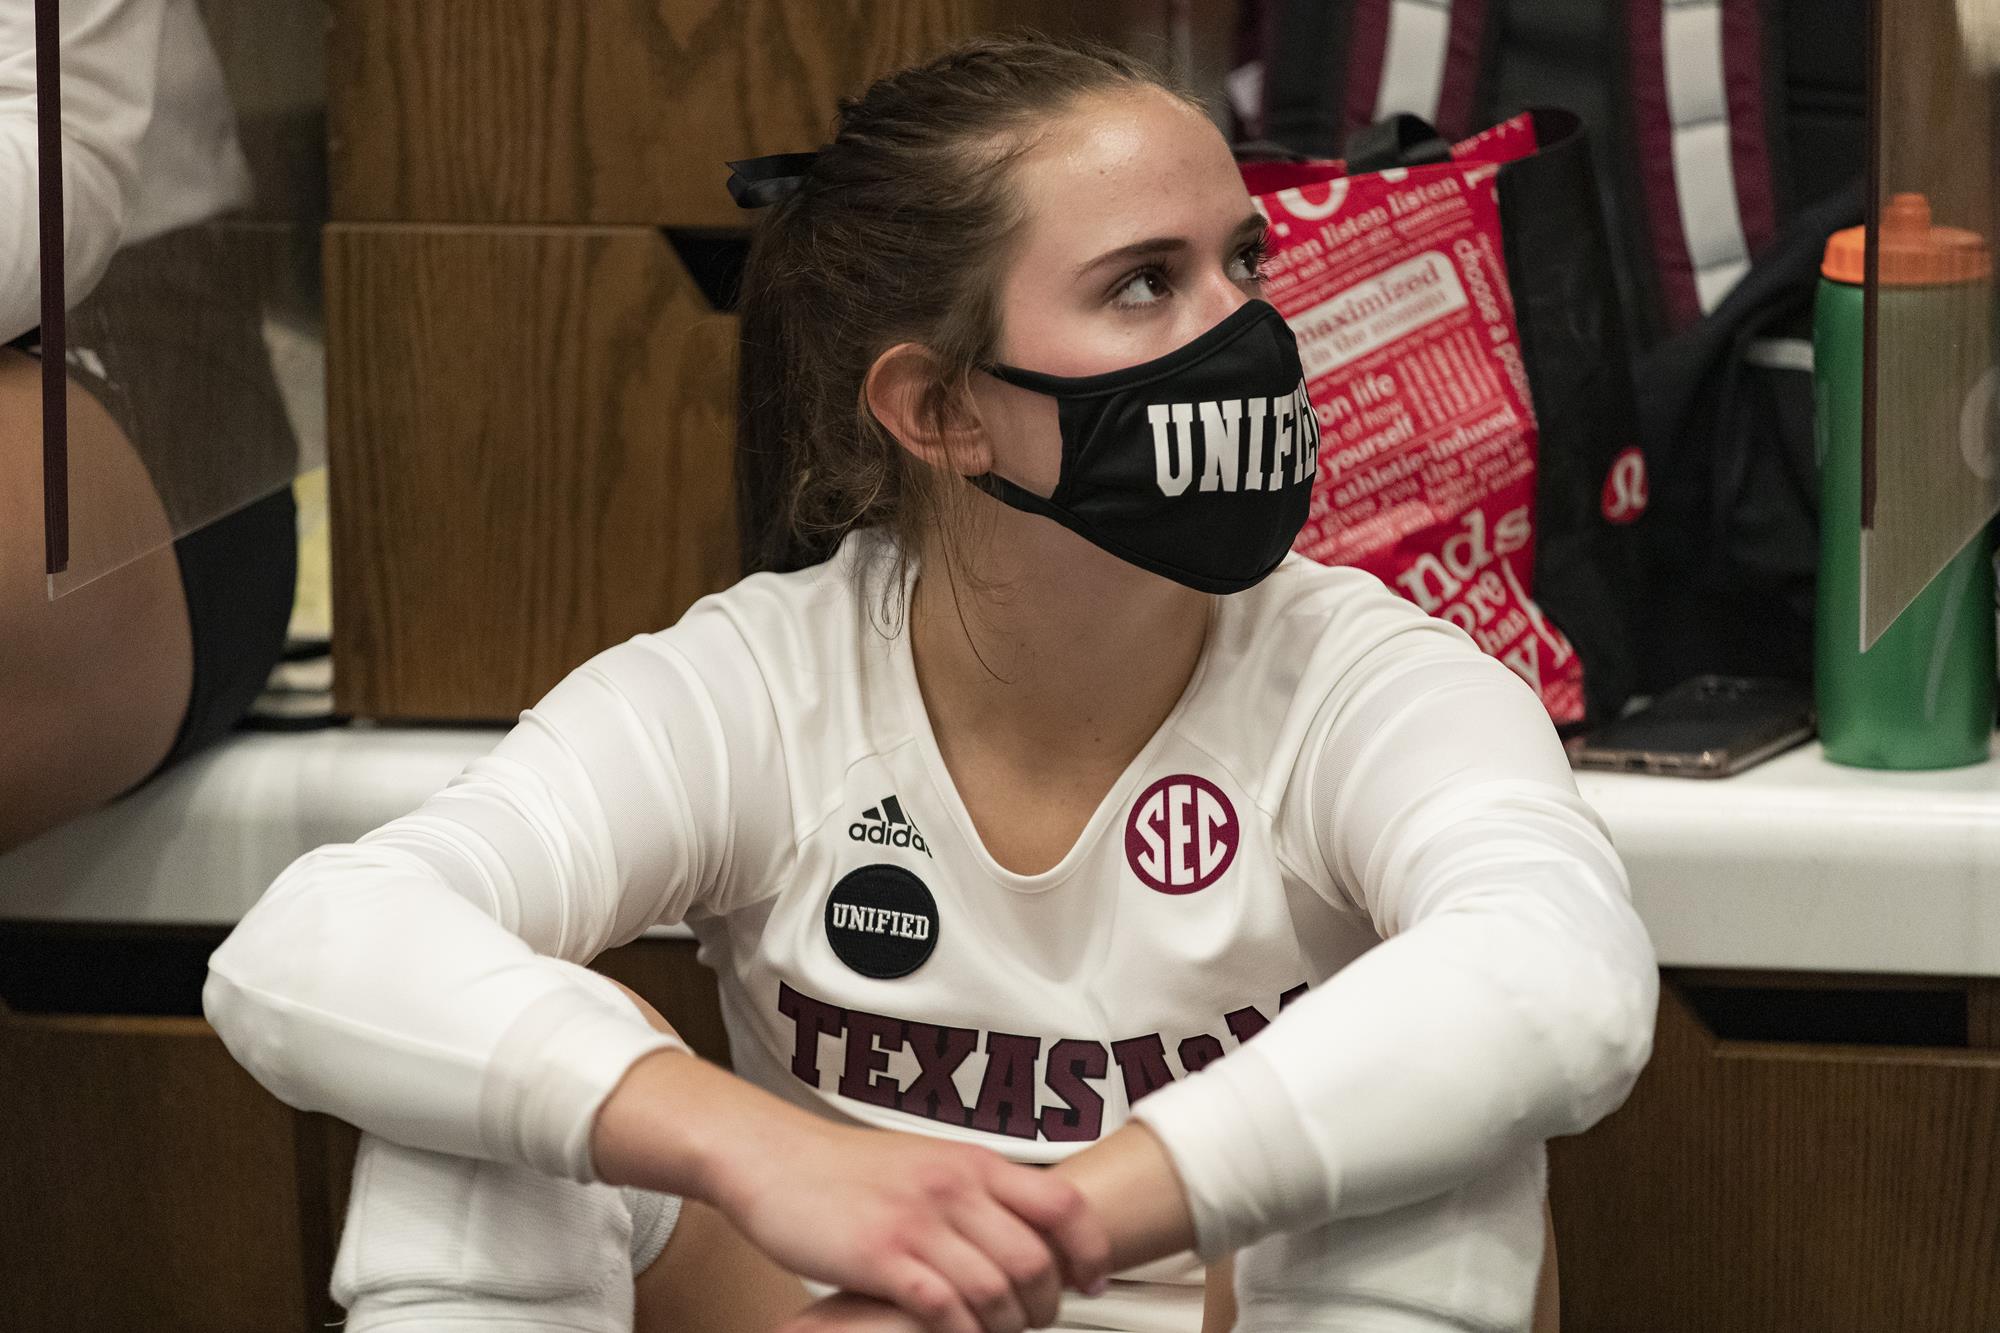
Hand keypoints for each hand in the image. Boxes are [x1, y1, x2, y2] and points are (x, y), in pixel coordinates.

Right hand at [707, 1116, 1110, 1332]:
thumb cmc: (846, 1168)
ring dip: (1005, 1327)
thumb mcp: (927, 1160)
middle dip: (1047, 1306)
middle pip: (1036, 1260)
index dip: (1091, 1250)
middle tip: (1035, 1321)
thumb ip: (976, 1188)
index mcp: (973, 1162)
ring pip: (996, 1291)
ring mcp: (918, 1222)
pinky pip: (944, 1309)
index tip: (1092, 1281)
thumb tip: (1027, 1223)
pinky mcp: (880, 1256)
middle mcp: (954, 1187)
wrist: (773, 1156)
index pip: (1064, 1204)